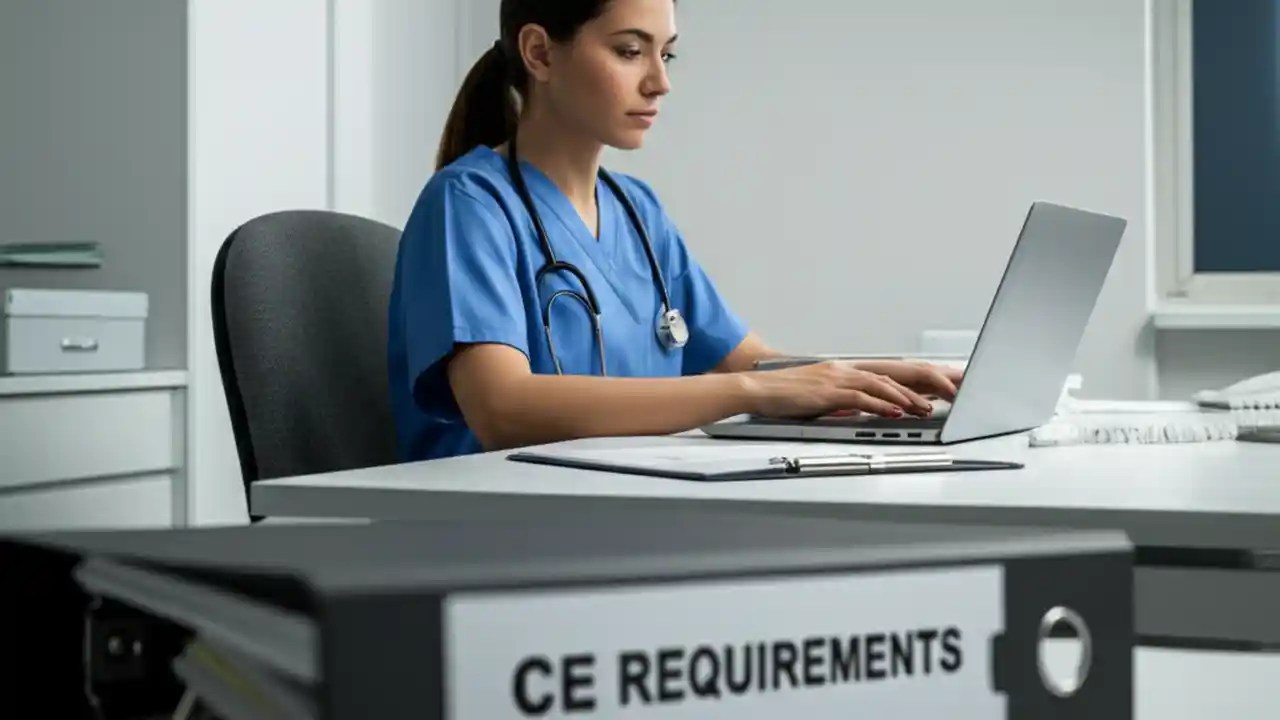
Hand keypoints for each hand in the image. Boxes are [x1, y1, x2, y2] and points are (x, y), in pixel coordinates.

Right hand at [742, 361, 936, 419]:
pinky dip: (881, 405)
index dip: (906, 382)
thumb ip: (839, 401)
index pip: (881, 373)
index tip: (924, 390)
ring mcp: (835, 379)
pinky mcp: (828, 392)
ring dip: (904, 398)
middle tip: (934, 399)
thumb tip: (857, 410)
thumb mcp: (816, 396)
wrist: (757, 388)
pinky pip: (861, 398)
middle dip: (914, 387)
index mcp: (839, 370)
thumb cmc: (780, 394)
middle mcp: (841, 370)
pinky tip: (894, 412)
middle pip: (887, 376)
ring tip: (922, 408)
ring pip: (879, 385)